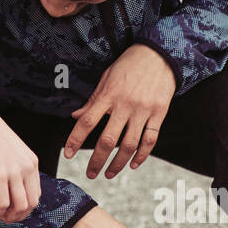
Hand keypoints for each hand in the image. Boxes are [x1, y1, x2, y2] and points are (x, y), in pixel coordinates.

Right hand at [0, 108, 41, 223]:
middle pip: (31, 204)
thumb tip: (14, 188)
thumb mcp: (14, 151)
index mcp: (32, 162)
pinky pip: (3, 203)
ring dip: (9, 216)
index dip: (25, 208)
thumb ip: (18, 167)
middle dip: (19, 216)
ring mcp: (14, 172)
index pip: (36, 194)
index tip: (12, 211)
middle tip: (5, 218)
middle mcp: (27, 168)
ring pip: (20, 207)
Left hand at [64, 43, 176, 178]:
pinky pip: (150, 139)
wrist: (160, 54)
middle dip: (97, 160)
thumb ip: (93, 100)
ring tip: (109, 174)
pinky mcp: (159, 113)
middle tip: (90, 174)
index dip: (75, 139)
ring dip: (118, 163)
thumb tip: (76, 117)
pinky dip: (142, 155)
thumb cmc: (129, 65)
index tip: (68, 154)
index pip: (87, 121)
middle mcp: (125, 104)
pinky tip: (133, 164)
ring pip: (129, 145)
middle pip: (108, 140)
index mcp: (108, 95)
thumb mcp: (106, 77)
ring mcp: (143, 110)